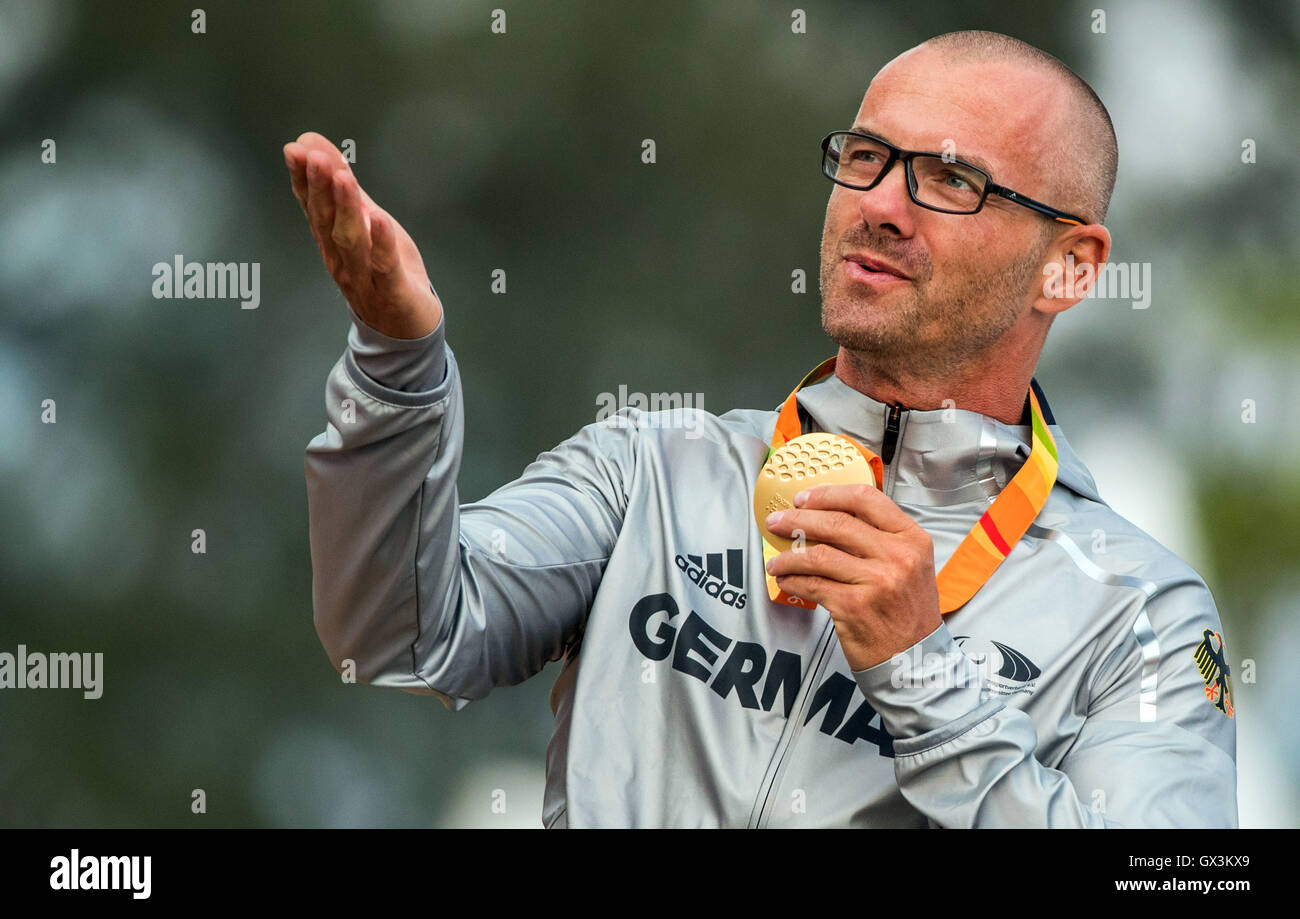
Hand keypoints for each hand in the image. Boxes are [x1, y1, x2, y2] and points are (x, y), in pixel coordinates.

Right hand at [283, 132, 441, 338]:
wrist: (408, 328)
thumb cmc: (385, 271)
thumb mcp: (365, 221)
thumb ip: (343, 187)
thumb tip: (312, 143)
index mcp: (331, 242)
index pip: (313, 207)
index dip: (304, 179)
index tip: (296, 149)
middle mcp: (340, 260)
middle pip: (326, 221)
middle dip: (319, 188)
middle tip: (313, 156)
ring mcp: (364, 279)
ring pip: (351, 241)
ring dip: (345, 208)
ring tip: (343, 178)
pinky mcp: (392, 293)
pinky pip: (384, 267)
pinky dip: (381, 243)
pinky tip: (379, 220)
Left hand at [763, 483, 941, 670]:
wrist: (915, 659)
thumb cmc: (908, 613)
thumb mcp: (911, 565)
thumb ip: (881, 539)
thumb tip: (829, 517)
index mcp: (912, 538)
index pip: (866, 499)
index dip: (828, 494)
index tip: (804, 498)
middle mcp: (897, 556)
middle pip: (837, 523)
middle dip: (798, 520)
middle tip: (777, 522)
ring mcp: (876, 581)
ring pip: (818, 554)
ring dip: (789, 556)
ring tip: (777, 560)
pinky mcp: (854, 605)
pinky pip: (812, 584)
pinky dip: (792, 580)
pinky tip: (786, 580)